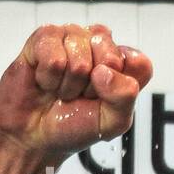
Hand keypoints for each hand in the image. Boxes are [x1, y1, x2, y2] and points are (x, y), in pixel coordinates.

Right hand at [0, 23, 152, 163]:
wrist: (35, 135)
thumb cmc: (75, 126)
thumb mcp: (113, 122)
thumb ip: (124, 97)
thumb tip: (104, 71)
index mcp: (122, 63)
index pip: (138, 62)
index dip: (120, 86)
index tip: (105, 99)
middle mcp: (98, 46)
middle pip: (109, 55)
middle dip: (92, 86)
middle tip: (80, 95)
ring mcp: (71, 38)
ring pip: (79, 57)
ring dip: (69, 84)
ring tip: (62, 90)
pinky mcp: (43, 38)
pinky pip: (53, 55)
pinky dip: (49, 77)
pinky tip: (46, 81)